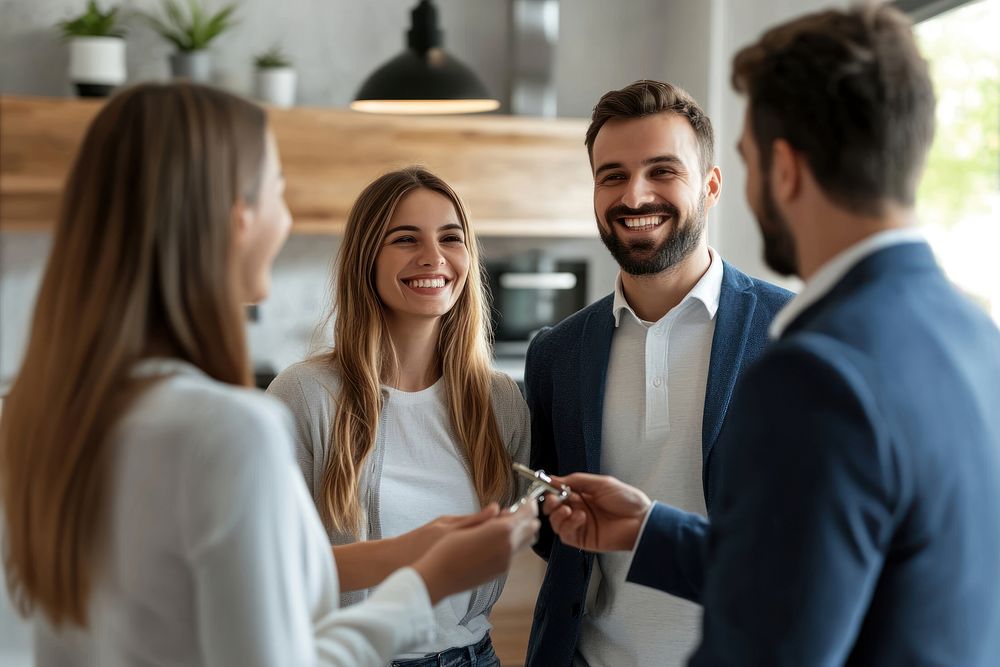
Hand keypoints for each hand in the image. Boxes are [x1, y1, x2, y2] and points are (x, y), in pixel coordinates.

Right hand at [412, 502, 539, 603]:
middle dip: (527, 518)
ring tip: (503, 524)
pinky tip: (495, 539)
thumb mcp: (461, 526)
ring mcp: (505, 562)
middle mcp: (508, 548)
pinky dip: (512, 543)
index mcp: (500, 532)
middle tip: (514, 511)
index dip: (529, 505)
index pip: (526, 515)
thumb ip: (483, 517)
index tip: (528, 500)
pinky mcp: (499, 572)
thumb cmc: (444, 551)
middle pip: (531, 530)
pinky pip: (514, 554)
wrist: (438, 579)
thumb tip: (496, 508)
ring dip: (520, 531)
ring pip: (525, 543)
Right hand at [541, 473, 650, 551]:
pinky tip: (580, 518)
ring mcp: (580, 525)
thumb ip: (576, 481)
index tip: (547, 485)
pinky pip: (566, 535)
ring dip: (558, 515)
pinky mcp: (583, 539)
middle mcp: (579, 510)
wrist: (641, 520)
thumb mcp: (600, 483)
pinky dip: (568, 525)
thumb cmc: (628, 501)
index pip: (559, 493)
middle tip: (554, 499)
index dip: (551, 490)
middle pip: (554, 509)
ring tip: (568, 510)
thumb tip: (554, 478)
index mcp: (583, 495)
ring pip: (556, 523)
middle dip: (550, 503)